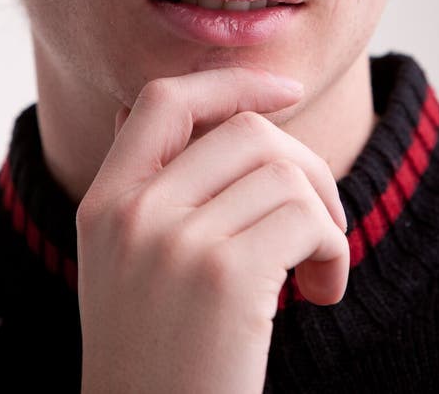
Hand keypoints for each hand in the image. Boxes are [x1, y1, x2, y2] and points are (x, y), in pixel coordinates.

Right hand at [77, 68, 348, 393]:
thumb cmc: (157, 357)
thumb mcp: (127, 261)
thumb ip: (149, 182)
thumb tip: (182, 102)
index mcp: (103, 201)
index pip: (164, 98)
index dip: (231, 80)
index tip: (287, 91)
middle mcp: (131, 212)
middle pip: (246, 130)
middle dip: (305, 166)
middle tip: (319, 224)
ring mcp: (174, 243)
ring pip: (286, 174)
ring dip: (326, 219)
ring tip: (318, 271)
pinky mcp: (225, 279)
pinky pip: (307, 219)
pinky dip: (335, 251)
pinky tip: (322, 293)